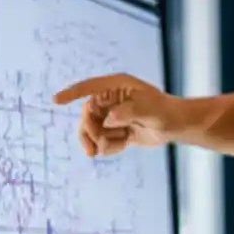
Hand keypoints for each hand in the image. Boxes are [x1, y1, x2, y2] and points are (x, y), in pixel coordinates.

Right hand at [51, 73, 179, 156]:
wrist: (177, 126)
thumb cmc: (167, 113)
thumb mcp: (151, 111)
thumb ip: (130, 112)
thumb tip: (110, 119)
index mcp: (117, 86)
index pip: (89, 88)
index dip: (72, 93)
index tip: (56, 101)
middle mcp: (111, 99)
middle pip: (86, 115)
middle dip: (89, 132)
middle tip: (97, 145)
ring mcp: (112, 114)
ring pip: (91, 130)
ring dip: (100, 142)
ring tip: (119, 144)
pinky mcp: (115, 129)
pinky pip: (101, 141)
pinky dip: (109, 147)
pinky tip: (125, 144)